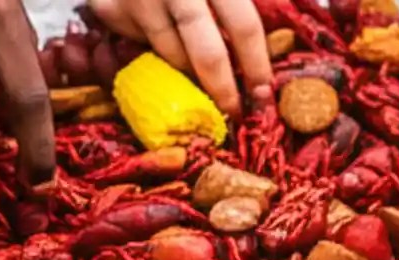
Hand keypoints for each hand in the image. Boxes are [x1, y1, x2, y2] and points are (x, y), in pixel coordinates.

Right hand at [88, 0, 272, 115]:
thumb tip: (290, 7)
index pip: (243, 24)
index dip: (256, 63)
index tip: (264, 91)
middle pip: (204, 54)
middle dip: (222, 89)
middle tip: (234, 111)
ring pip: (170, 54)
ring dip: (189, 69)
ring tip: (203, 79)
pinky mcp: (107, 6)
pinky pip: (139, 41)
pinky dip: (154, 42)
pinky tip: (162, 32)